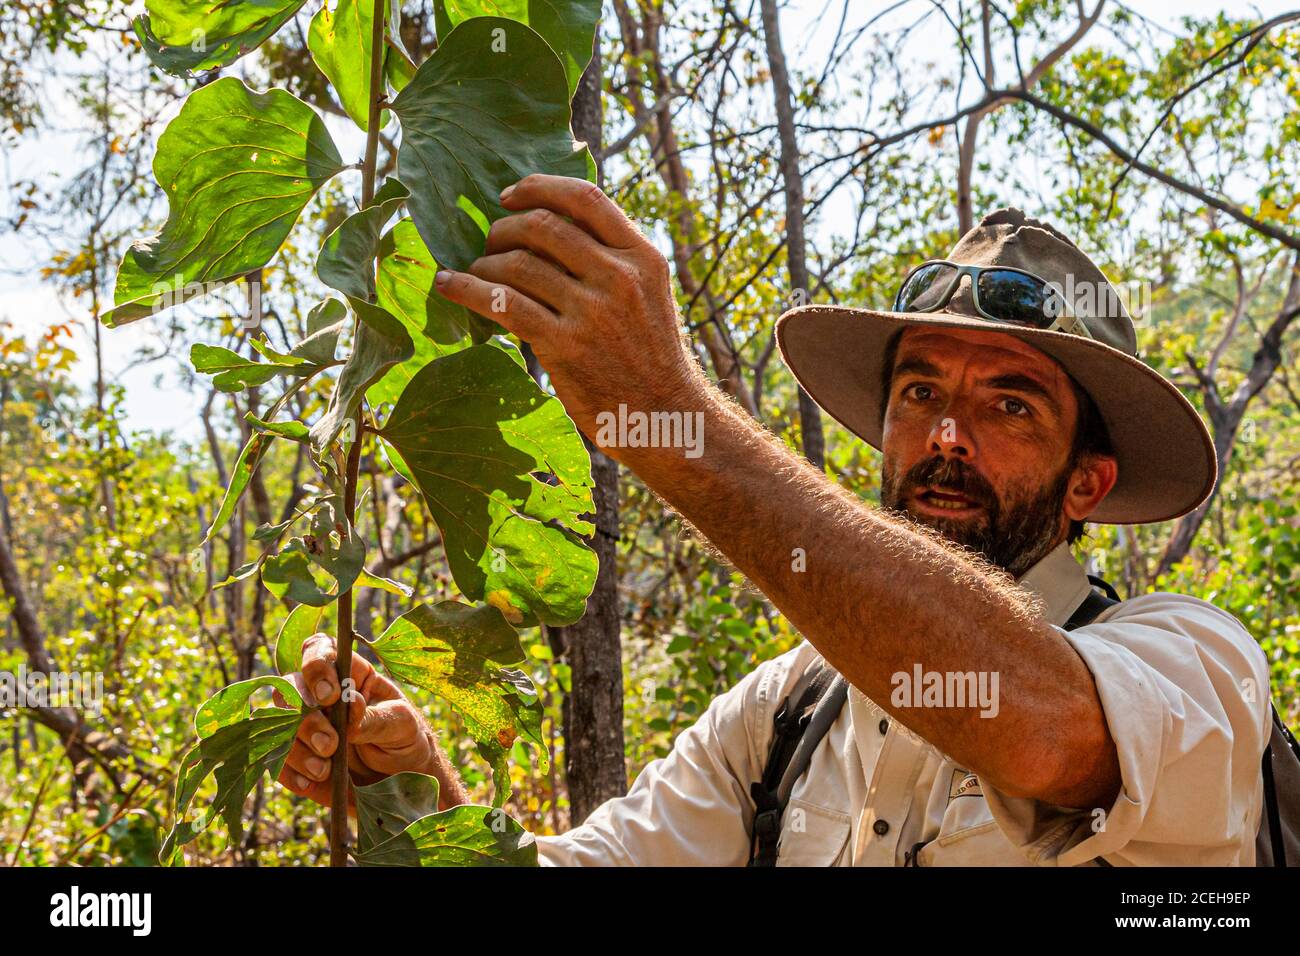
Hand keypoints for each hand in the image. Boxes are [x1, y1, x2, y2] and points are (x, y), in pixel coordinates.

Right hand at [274, 633, 464, 811]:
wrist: (402, 784)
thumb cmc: (406, 742)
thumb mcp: (402, 725)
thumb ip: (376, 717)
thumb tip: (350, 705)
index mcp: (351, 675)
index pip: (321, 650)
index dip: (316, 664)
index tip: (330, 696)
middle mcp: (322, 695)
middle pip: (290, 686)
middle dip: (305, 717)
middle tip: (330, 744)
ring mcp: (305, 726)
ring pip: (278, 723)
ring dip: (296, 747)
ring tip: (324, 769)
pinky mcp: (297, 757)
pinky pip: (277, 759)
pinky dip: (290, 771)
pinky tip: (311, 782)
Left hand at [434, 174, 707, 457]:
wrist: (665, 418)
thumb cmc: (650, 357)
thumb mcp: (649, 296)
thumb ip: (612, 261)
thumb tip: (548, 229)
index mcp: (642, 258)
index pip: (586, 199)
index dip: (540, 187)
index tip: (510, 194)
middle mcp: (619, 278)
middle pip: (544, 226)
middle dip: (505, 228)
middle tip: (489, 242)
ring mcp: (592, 312)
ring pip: (518, 264)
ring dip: (485, 263)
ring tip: (476, 271)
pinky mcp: (564, 346)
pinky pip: (503, 304)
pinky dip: (466, 288)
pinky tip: (447, 285)